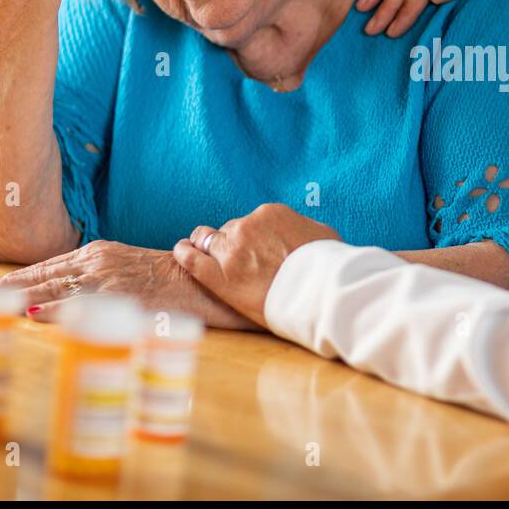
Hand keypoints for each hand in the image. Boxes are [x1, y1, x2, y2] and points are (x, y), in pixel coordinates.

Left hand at [0, 240, 256, 328]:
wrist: (204, 281)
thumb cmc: (169, 278)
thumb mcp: (128, 267)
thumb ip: (96, 276)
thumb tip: (62, 296)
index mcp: (97, 252)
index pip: (47, 264)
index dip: (17, 277)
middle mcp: (97, 262)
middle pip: (42, 275)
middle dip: (8, 288)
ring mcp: (107, 280)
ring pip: (54, 288)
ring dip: (21, 300)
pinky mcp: (119, 297)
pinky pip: (80, 304)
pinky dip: (54, 310)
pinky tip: (33, 315)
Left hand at [174, 204, 341, 328]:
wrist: (320, 294)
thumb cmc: (327, 267)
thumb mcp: (321, 235)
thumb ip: (301, 229)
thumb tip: (301, 233)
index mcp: (270, 214)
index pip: (253, 220)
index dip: (254, 236)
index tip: (257, 248)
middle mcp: (247, 227)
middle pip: (230, 230)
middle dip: (234, 243)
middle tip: (242, 261)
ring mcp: (230, 251)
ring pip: (208, 240)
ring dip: (208, 246)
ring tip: (203, 252)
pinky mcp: (218, 277)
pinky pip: (190, 259)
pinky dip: (183, 253)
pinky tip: (181, 251)